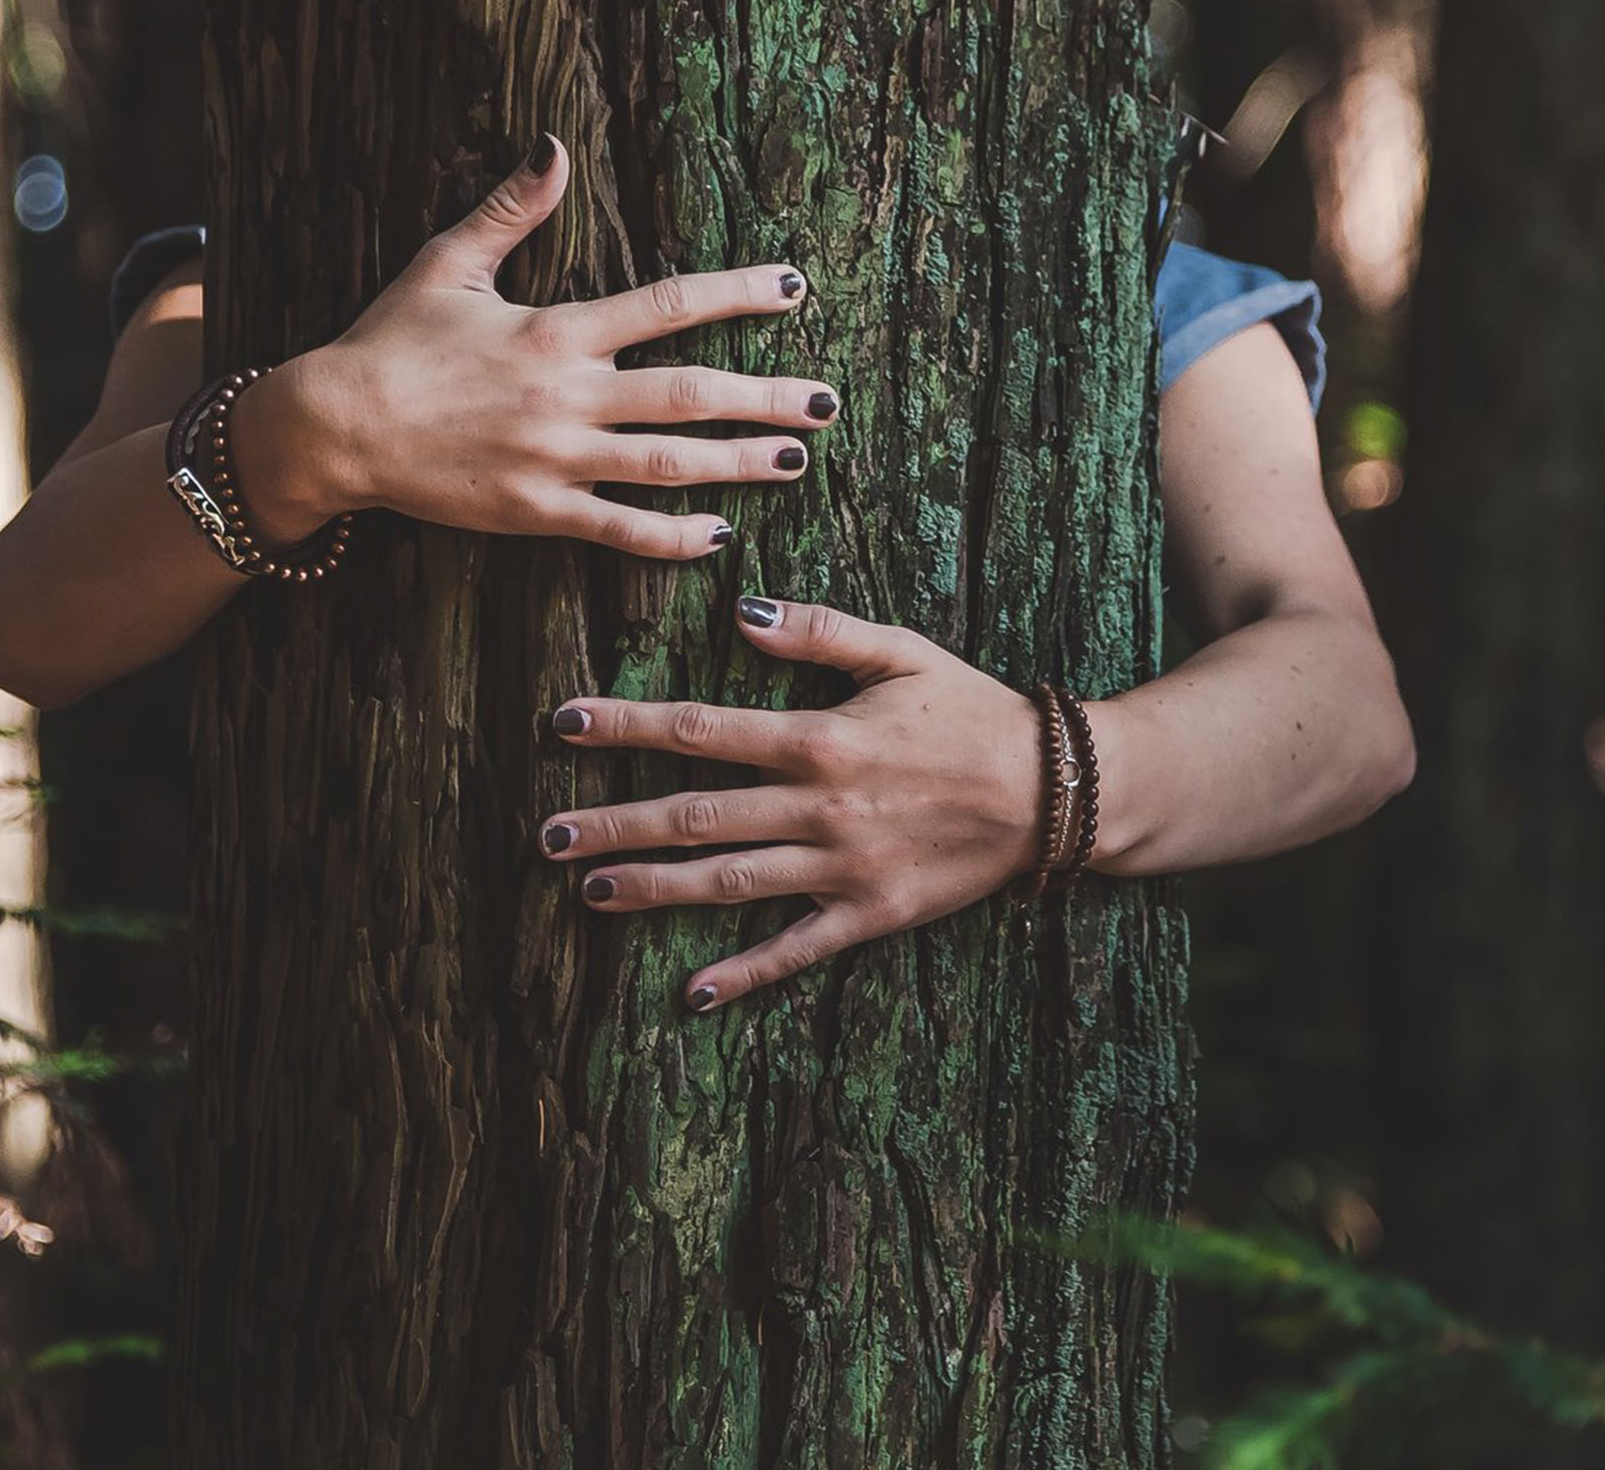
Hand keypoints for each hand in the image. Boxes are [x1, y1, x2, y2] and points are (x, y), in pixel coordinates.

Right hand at [232, 136, 834, 554]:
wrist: (335, 427)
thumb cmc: (390, 341)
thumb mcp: (449, 262)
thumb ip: (513, 208)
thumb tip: (555, 145)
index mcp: (557, 331)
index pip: (668, 306)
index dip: (737, 295)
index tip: (794, 288)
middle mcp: (568, 396)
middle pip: (689, 394)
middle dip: (764, 396)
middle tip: (826, 403)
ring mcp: (555, 460)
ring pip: (668, 465)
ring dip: (736, 463)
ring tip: (793, 461)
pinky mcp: (535, 513)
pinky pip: (617, 529)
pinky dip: (671, 536)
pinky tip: (717, 536)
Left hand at [539, 595, 1047, 1009]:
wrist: (1056, 790)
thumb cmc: (973, 712)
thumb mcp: (902, 652)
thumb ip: (820, 632)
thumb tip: (741, 612)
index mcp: (819, 739)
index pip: (701, 730)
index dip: (628, 725)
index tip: (565, 724)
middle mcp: (819, 808)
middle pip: (696, 816)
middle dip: (615, 823)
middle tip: (547, 834)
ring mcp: (842, 868)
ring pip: (729, 882)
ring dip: (655, 889)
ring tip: (590, 893)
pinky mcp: (871, 914)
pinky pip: (797, 949)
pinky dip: (745, 973)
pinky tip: (693, 992)